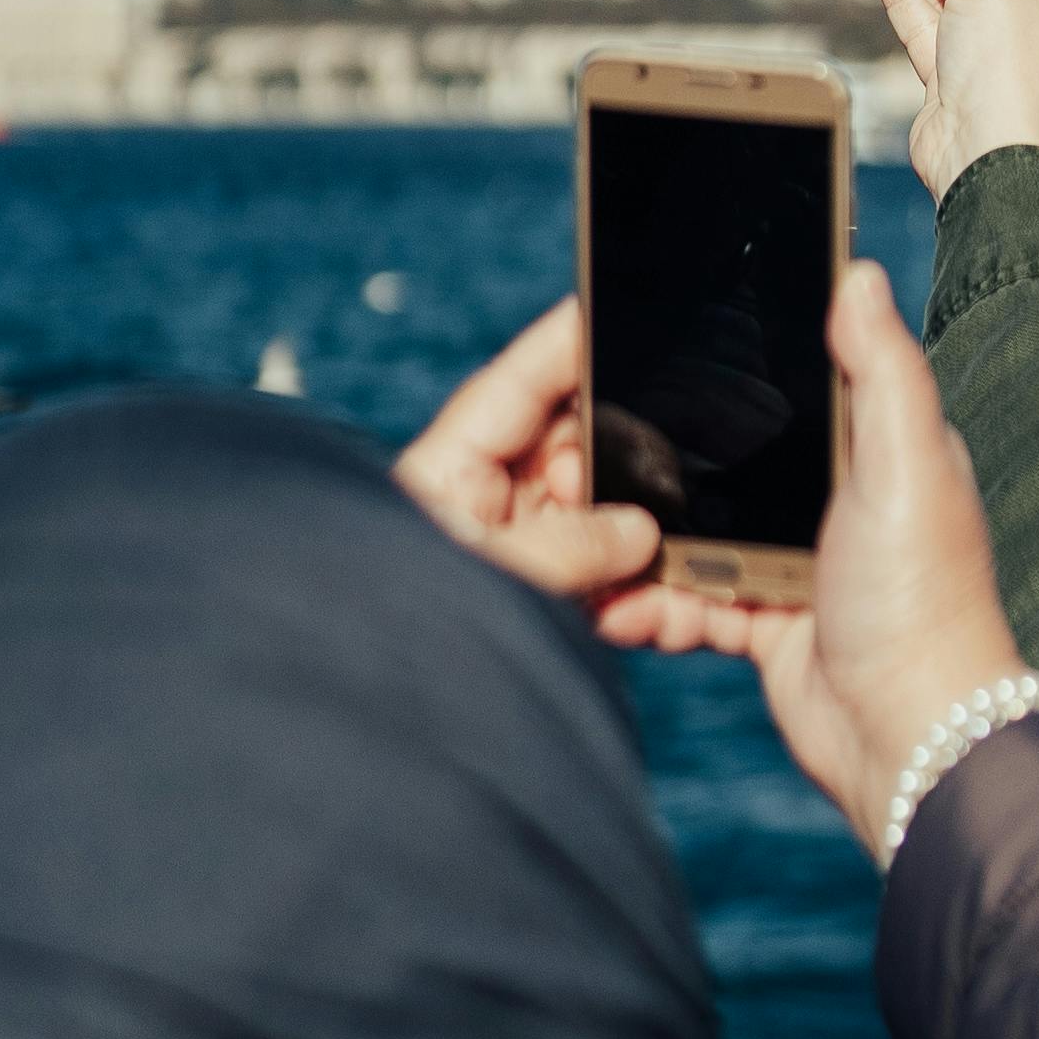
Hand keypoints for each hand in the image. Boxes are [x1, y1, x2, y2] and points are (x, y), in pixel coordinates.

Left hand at [394, 303, 664, 615]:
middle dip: (623, 461)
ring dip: (632, 536)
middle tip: (661, 483)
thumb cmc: (402, 634)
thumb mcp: (491, 580)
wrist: (377, 734)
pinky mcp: (536, 608)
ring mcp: (511, 554)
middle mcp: (481, 502)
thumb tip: (641, 532)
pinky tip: (648, 605)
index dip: (566, 342)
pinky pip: (596, 577)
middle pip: (572, 448)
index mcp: (449, 469)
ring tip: (658, 560)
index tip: (619, 303)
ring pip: (595, 516)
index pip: (517, 386)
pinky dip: (627, 589)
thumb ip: (570, 547)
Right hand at [603, 262, 1023, 852]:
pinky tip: (612, 604)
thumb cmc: (923, 596)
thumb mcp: (906, 464)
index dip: (713, 374)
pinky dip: (650, 602)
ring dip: (639, 539)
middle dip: (653, 462)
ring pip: (694, 530)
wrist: (911, 738)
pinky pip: (689, 599)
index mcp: (873, 444)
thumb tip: (860, 271)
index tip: (639, 362)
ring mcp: (794, 561)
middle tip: (582, 460)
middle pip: (723, 458)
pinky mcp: (764, 623)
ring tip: (583, 537)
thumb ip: (881, 369)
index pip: (784, 384)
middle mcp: (833, 497)